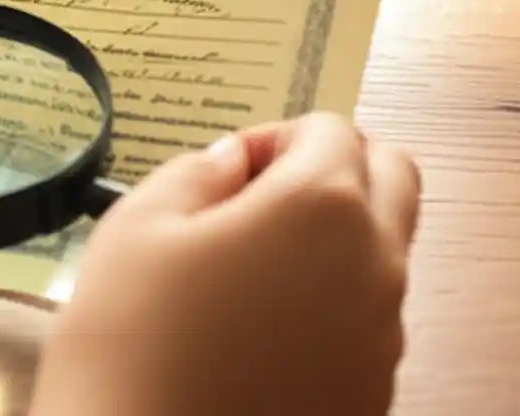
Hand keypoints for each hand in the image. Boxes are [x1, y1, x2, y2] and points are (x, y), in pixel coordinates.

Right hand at [28, 112, 420, 415]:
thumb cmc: (129, 343)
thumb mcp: (138, 227)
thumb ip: (197, 172)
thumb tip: (232, 163)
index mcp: (321, 207)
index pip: (330, 130)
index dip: (273, 136)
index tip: (225, 170)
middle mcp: (374, 265)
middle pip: (390, 178)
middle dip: (331, 168)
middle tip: (258, 196)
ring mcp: (383, 336)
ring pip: (383, 251)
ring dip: (333, 235)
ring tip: (246, 270)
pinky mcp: (373, 392)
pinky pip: (367, 318)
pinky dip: (330, 300)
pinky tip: (256, 330)